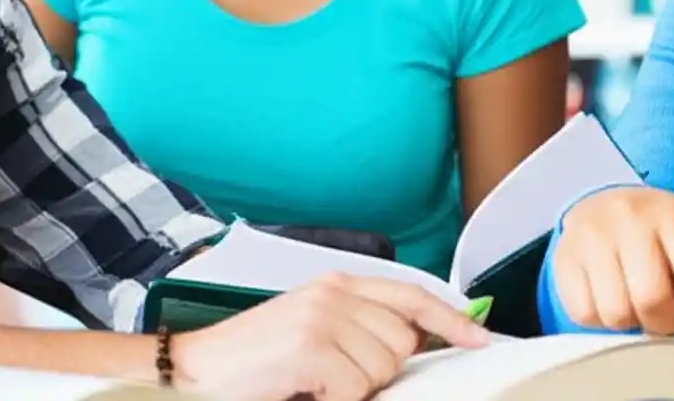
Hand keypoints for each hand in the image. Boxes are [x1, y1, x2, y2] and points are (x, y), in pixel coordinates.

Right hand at [175, 273, 490, 400]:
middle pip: (401, 342)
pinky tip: (304, 389)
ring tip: (313, 382)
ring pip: (381, 369)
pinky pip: (355, 389)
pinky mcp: (310, 348)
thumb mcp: (313, 328)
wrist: (194, 370)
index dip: (451, 319)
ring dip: (353, 388)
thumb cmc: (254, 358)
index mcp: (338, 284)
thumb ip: (360, 327)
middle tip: (331, 374)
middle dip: (378, 370)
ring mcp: (322, 318)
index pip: (411, 296)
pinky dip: (335, 399)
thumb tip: (412, 344)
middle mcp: (334, 293)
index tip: (479, 339)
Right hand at [552, 187, 673, 352]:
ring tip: (634, 300)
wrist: (605, 205)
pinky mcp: (563, 257)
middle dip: (663, 322)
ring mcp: (590, 235)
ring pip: (615, 313)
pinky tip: (608, 297)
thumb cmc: (654, 233)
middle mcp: (627, 217)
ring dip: (631, 321)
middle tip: (664, 315)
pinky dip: (601, 319)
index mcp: (671, 214)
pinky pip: (584, 314)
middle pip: (651, 299)